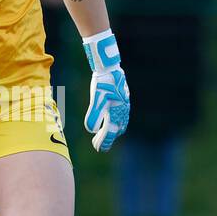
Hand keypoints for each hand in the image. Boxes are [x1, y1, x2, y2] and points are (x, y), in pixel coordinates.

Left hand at [81, 29, 130, 151]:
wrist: (110, 67)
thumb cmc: (103, 83)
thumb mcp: (96, 99)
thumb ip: (94, 115)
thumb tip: (92, 131)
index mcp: (116, 112)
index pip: (110, 132)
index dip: (104, 142)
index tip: (97, 148)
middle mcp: (122, 111)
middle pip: (115, 130)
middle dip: (107, 138)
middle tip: (98, 145)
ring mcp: (124, 105)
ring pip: (120, 123)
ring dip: (112, 131)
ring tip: (103, 136)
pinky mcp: (123, 100)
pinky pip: (121, 116)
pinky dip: (116, 122)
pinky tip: (110, 120)